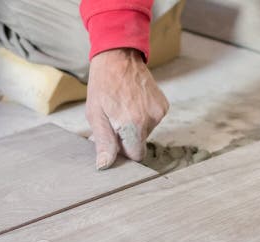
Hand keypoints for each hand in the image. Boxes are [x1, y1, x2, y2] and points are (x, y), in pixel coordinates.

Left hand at [86, 48, 168, 169]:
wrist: (118, 57)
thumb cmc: (103, 85)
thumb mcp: (96, 115)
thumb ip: (103, 143)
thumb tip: (104, 166)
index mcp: (133, 124)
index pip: (135, 155)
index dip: (123, 151)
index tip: (113, 140)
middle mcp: (150, 119)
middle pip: (139, 144)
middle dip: (126, 139)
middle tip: (113, 121)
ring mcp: (159, 112)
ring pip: (145, 133)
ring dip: (133, 128)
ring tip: (121, 109)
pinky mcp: (163, 105)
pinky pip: (152, 121)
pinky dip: (142, 118)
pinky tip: (132, 104)